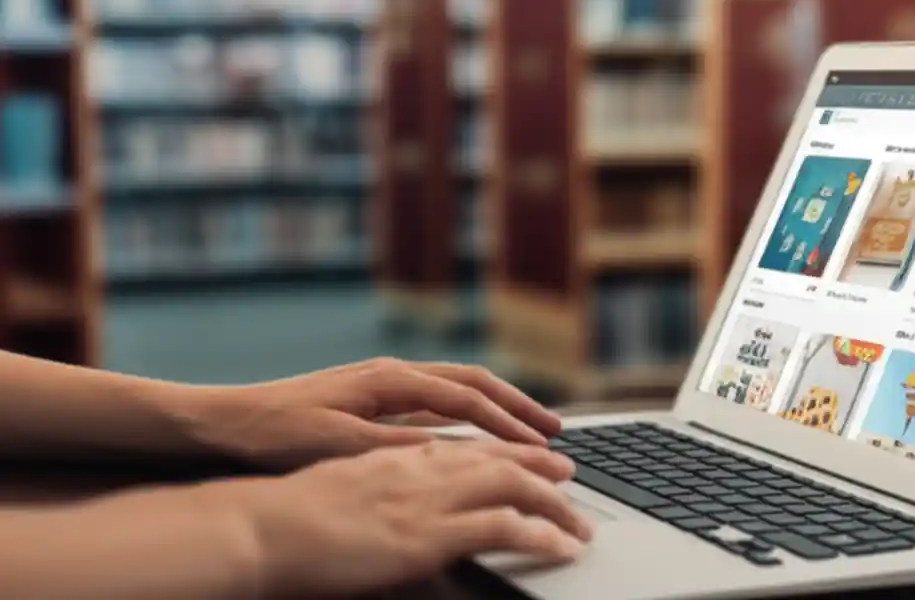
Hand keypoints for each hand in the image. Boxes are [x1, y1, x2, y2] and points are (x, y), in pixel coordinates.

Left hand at [197, 358, 561, 469]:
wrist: (225, 419)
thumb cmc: (275, 432)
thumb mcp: (337, 444)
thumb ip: (395, 445)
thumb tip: (450, 450)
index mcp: (390, 379)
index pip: (467, 399)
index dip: (508, 423)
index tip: (542, 445)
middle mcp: (393, 373)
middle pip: (473, 382)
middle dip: (518, 405)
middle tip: (556, 429)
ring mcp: (384, 382)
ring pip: (458, 387)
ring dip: (498, 406)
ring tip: (530, 427)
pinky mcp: (373, 396)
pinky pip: (437, 400)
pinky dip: (469, 413)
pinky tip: (477, 431)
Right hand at [223, 440, 592, 597]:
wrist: (259, 529)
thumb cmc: (286, 516)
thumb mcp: (341, 486)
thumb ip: (379, 483)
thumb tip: (398, 498)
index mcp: (397, 453)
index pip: (466, 442)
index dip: (505, 446)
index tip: (532, 454)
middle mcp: (421, 465)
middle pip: (498, 456)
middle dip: (538, 464)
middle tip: (569, 476)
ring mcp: (428, 496)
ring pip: (512, 484)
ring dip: (553, 503)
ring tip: (579, 524)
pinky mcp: (430, 533)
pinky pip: (504, 525)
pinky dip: (541, 534)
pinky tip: (562, 548)